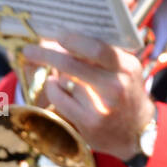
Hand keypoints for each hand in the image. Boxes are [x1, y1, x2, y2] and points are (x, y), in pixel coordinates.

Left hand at [25, 29, 154, 161]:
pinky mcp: (90, 122)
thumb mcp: (124, 69)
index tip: (57, 35)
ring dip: (56, 75)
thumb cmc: (125, 93)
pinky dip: (53, 90)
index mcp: (127, 67)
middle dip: (47, 54)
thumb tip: (64, 35)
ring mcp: (103, 106)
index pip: (97, 49)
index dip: (73, 41)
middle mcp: (117, 86)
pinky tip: (57, 88)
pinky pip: (60, 98)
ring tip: (60, 76)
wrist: (136, 132)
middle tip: (29, 50)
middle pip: (72, 65)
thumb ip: (103, 52)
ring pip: (63, 80)